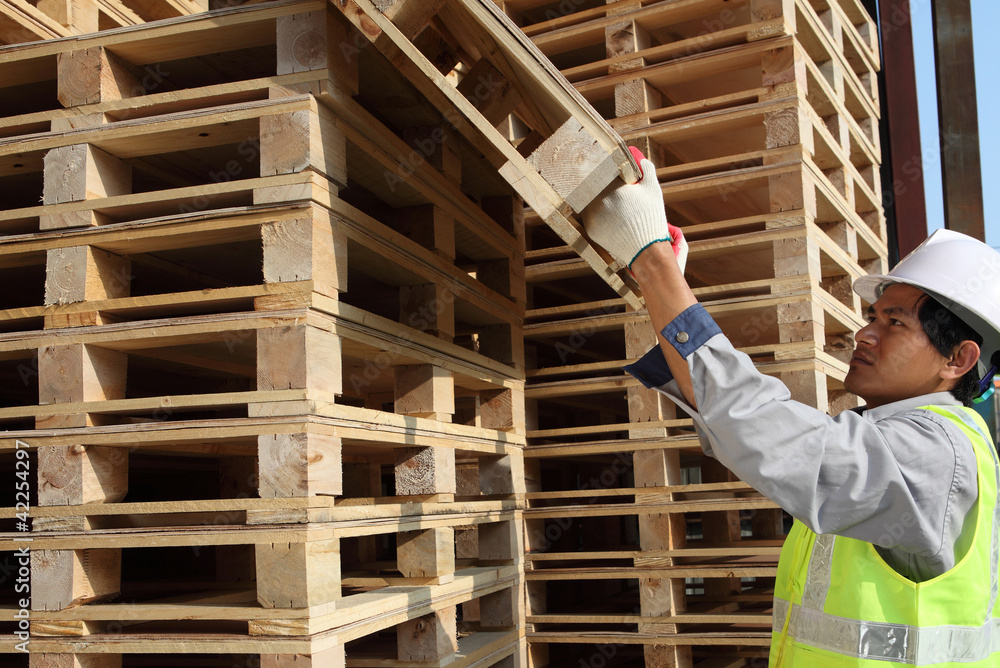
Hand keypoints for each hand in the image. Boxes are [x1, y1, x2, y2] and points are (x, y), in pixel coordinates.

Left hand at [583, 147, 685, 272]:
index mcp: (612, 186)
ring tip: (613, 207)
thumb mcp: (653, 190)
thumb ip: (647, 170)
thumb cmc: (651, 217)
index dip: (607, 172)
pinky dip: (598, 216)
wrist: (645, 249)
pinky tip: (610, 219)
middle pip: (595, 187)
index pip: (603, 171)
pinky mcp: (590, 229)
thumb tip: (641, 160)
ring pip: (590, 202)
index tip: (611, 173)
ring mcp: (592, 215)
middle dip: (603, 188)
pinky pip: (590, 217)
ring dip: (598, 201)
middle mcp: (598, 200)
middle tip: (613, 192)